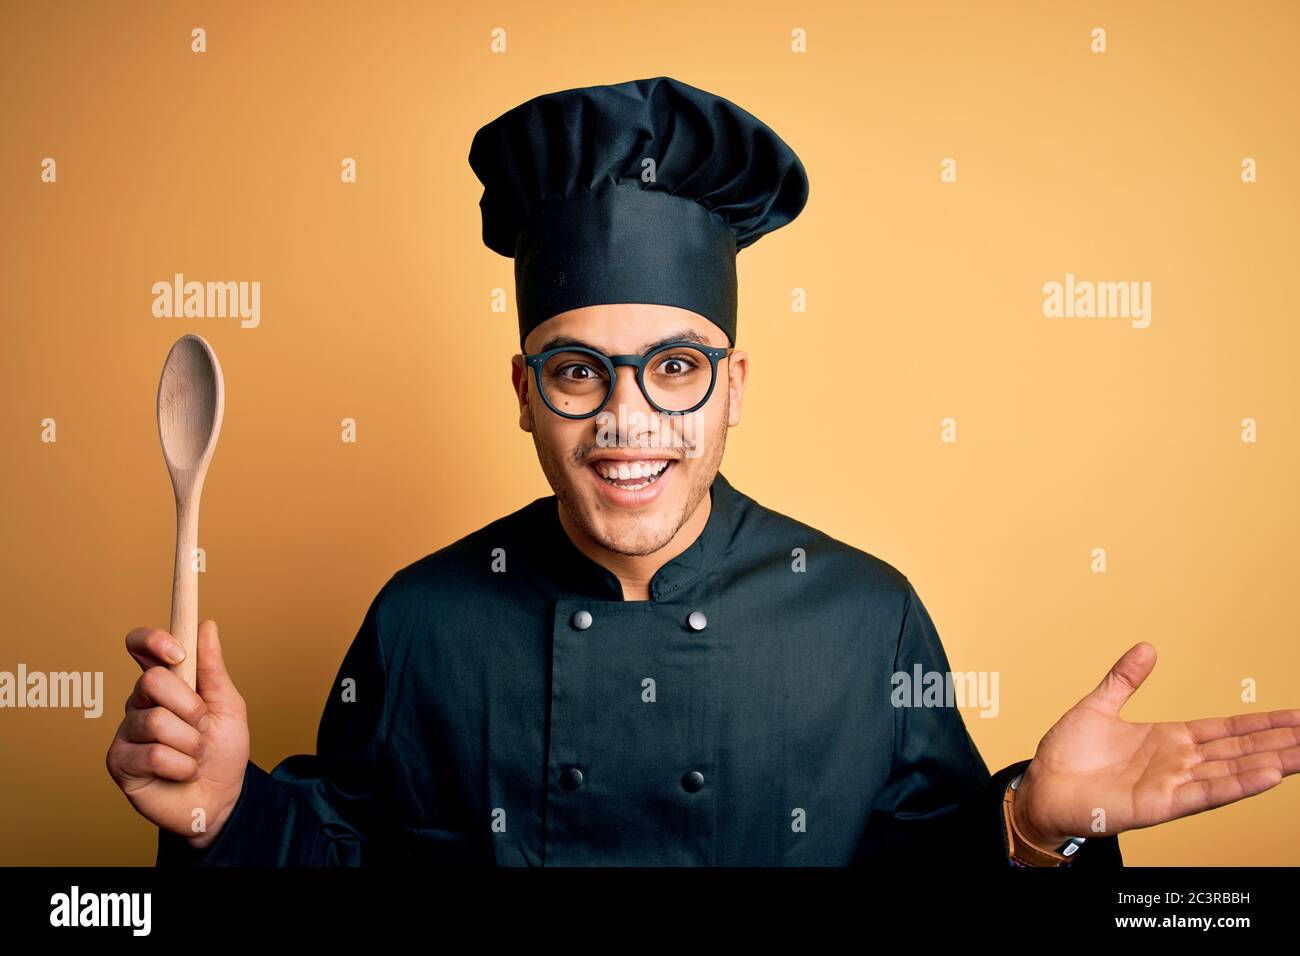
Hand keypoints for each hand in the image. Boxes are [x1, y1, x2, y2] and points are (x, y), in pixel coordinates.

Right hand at [105, 620, 249, 849]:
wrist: (221, 798)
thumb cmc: (223, 750)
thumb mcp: (228, 705)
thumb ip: (213, 669)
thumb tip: (206, 625)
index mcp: (166, 683)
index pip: (141, 646)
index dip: (153, 641)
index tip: (178, 652)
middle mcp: (140, 703)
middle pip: (151, 681)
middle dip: (190, 707)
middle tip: (203, 726)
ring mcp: (127, 731)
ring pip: (156, 721)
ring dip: (191, 742)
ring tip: (195, 756)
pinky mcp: (119, 762)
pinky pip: (152, 754)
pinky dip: (181, 765)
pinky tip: (183, 773)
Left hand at [1014, 642, 1299, 847]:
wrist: (1041, 787)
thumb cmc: (1067, 755)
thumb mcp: (1098, 706)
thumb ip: (1125, 679)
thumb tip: (1147, 647)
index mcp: (1169, 739)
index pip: (1227, 730)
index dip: (1262, 724)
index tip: (1297, 717)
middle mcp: (1178, 763)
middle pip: (1241, 750)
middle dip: (1280, 742)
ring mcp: (1172, 785)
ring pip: (1233, 772)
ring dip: (1271, 763)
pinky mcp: (1159, 805)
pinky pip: (1205, 794)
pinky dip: (1237, 786)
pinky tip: (1268, 776)